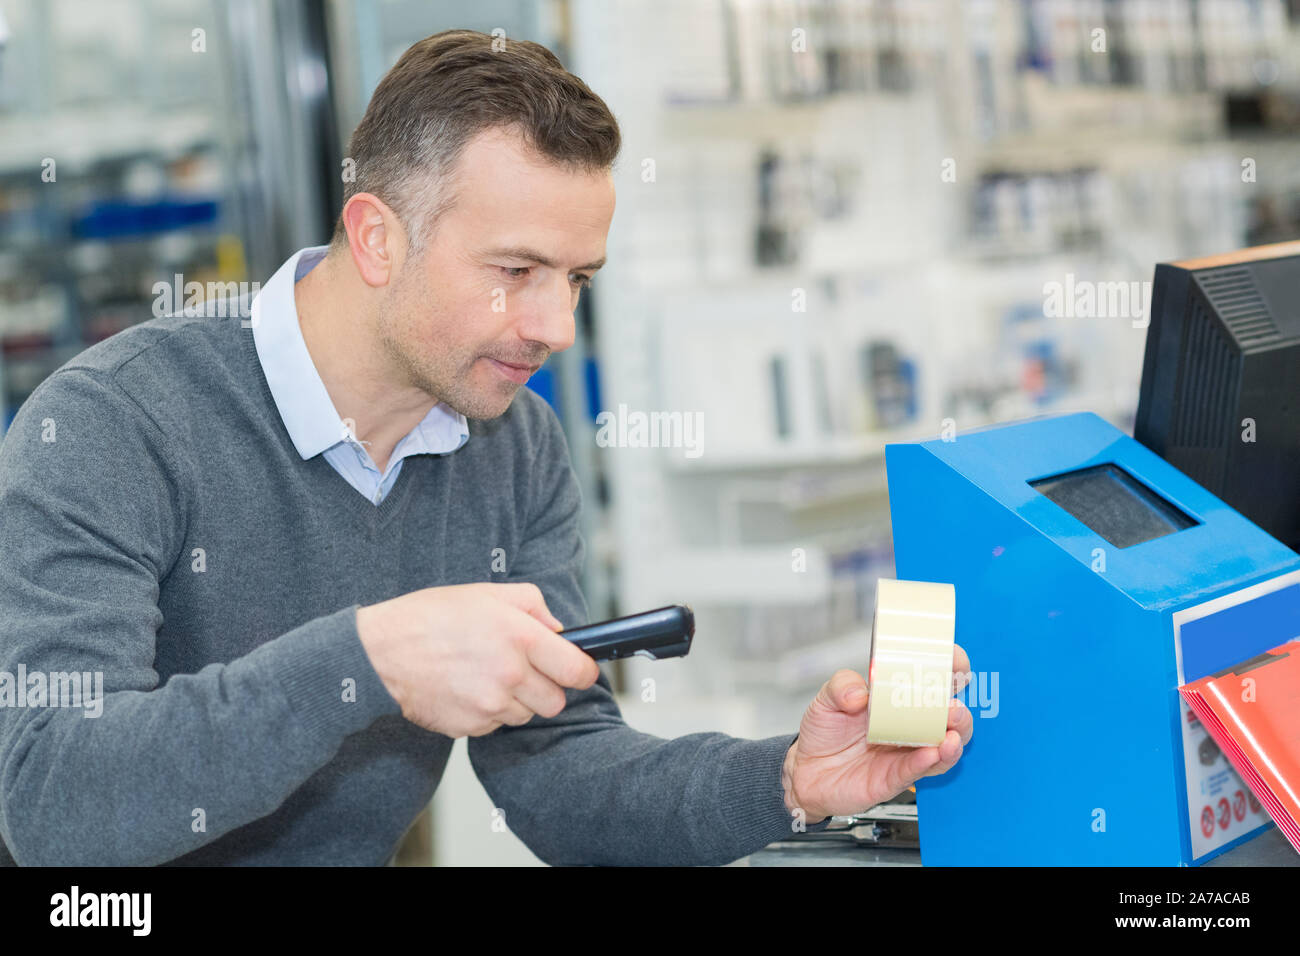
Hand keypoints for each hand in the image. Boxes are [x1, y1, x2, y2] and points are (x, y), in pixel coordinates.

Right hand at [356, 582, 599, 736]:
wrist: (381, 653)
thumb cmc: (430, 618)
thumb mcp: (487, 593)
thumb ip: (533, 605)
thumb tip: (558, 629)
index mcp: (521, 638)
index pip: (578, 671)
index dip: (583, 671)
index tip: (579, 669)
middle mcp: (511, 675)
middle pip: (557, 702)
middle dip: (548, 688)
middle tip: (526, 670)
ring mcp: (490, 705)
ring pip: (526, 715)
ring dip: (517, 700)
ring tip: (488, 675)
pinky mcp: (471, 727)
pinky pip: (496, 725)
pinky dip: (490, 712)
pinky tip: (468, 688)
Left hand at [782, 645, 972, 823]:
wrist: (806, 768)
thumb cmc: (825, 730)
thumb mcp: (827, 698)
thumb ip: (842, 685)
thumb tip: (860, 692)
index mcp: (899, 700)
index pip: (935, 684)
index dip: (951, 671)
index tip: (956, 662)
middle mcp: (910, 727)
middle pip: (949, 721)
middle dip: (959, 714)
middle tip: (953, 709)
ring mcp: (906, 754)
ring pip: (942, 750)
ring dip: (952, 742)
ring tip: (951, 737)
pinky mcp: (894, 779)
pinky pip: (915, 771)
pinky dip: (925, 763)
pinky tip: (931, 755)